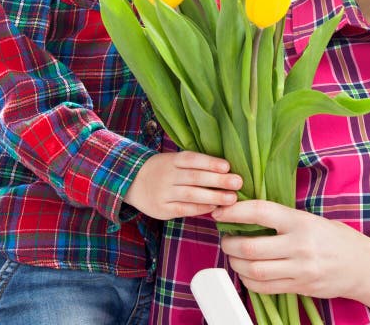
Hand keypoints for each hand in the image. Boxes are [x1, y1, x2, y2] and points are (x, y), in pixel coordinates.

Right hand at [124, 151, 242, 219]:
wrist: (131, 182)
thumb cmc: (163, 170)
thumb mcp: (173, 160)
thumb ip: (194, 164)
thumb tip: (225, 169)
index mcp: (172, 160)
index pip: (193, 160)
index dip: (210, 163)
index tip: (228, 166)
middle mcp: (167, 175)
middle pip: (195, 177)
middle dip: (218, 180)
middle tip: (238, 182)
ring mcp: (163, 193)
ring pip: (191, 195)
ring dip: (213, 197)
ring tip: (232, 198)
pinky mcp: (161, 210)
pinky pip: (183, 210)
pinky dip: (200, 209)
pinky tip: (214, 208)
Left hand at [214, 199, 369, 299]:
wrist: (361, 266)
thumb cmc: (335, 237)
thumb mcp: (310, 219)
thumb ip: (283, 218)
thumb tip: (248, 213)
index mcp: (300, 221)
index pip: (260, 212)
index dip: (235, 211)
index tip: (221, 212)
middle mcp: (299, 245)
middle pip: (250, 247)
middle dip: (229, 244)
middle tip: (226, 238)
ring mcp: (299, 270)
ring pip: (253, 271)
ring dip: (236, 264)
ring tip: (234, 255)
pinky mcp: (299, 288)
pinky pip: (264, 288)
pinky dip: (248, 280)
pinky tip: (247, 272)